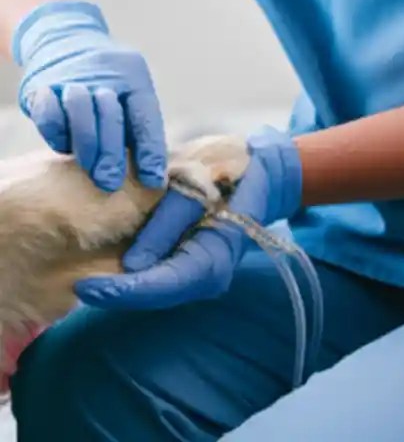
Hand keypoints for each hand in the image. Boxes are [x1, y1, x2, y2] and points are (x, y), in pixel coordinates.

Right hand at [12, 0, 166, 190]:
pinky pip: (48, 114)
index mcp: (134, 78)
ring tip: (89, 168)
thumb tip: (151, 174)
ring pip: (80, 112)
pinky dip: (56, 133)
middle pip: (113, 117)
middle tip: (110, 183)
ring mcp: (72, 79)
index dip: (150, 151)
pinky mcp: (41, 87)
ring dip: (86, 145)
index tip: (153, 180)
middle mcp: (105, 75)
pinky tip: (64, 144)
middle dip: (112, 154)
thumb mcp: (130, 92)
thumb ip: (137, 126)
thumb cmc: (107, 81)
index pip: (146, 117)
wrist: (64, 40)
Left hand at [74, 127, 302, 309]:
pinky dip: (136, 275)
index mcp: (216, 256)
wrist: (265, 173)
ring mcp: (202, 270)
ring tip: (87, 278)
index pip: (165, 284)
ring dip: (124, 286)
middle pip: (158, 293)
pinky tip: (111, 267)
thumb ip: (169, 219)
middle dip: (118, 292)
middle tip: (78, 285)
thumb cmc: (234, 170)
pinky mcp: (193, 262)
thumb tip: (134, 263)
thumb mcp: (201, 183)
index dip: (124, 290)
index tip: (85, 287)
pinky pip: (162, 276)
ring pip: (157, 288)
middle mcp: (210, 272)